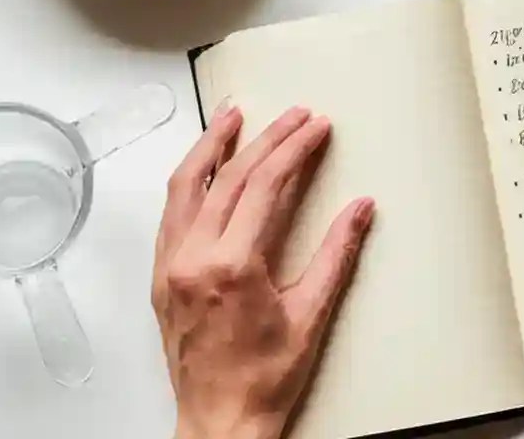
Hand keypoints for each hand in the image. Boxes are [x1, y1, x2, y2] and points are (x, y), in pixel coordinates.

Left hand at [153, 105, 374, 438]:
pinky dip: (191, 182)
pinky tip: (206, 168)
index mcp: (232, 265)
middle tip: (293, 115)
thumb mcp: (311, 315)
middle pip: (229, 178)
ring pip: (186, 187)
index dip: (294, 149)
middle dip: (266, 139)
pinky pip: (171, 214)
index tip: (315, 127)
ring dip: (212, 147)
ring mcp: (172, 266)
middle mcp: (194, 258)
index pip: (265, 186)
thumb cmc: (264, 380)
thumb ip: (337, 254)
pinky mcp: (162, 277)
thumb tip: (360, 209)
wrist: (221, 422)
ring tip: (233, 116)